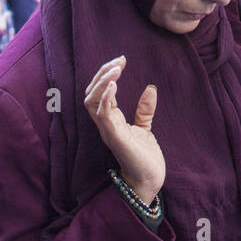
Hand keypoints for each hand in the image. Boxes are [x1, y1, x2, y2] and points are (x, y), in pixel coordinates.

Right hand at [84, 55, 165, 204]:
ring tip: (116, 68)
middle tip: (119, 61)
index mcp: (110, 121)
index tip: (121, 61)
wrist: (149, 180)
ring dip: (103, 82)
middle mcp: (105, 125)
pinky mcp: (115, 137)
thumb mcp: (145, 128)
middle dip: (102, 74)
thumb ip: (144, 110)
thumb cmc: (144, 158)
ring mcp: (108, 131)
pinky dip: (106, 96)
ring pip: (92, 101)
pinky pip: (102, 113)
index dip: (106, 75)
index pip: (98, 93)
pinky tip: (115, 83)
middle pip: (90, 94)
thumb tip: (150, 88)